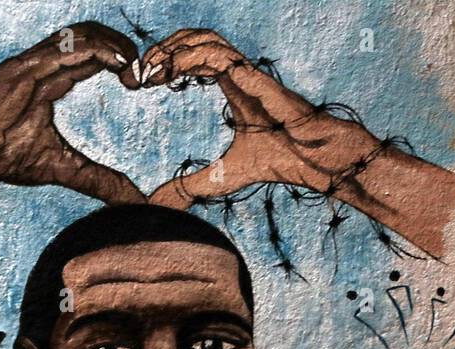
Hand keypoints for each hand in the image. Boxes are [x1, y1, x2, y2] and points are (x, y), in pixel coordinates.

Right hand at [0, 21, 144, 203]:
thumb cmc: (6, 156)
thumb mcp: (65, 169)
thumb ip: (100, 181)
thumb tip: (134, 200)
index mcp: (50, 79)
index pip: (91, 55)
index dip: (118, 59)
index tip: (138, 81)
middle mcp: (43, 64)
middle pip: (90, 36)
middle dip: (121, 46)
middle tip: (143, 73)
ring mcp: (33, 63)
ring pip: (82, 34)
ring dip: (114, 46)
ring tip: (135, 68)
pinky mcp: (24, 67)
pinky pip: (66, 48)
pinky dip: (98, 51)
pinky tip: (120, 62)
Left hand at [138, 30, 380, 206]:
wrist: (314, 159)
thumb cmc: (280, 160)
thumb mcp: (222, 177)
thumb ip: (192, 186)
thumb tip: (159, 203)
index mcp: (231, 86)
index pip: (192, 59)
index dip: (166, 63)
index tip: (144, 82)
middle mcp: (238, 73)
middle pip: (195, 41)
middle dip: (164, 49)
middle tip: (140, 70)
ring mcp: (247, 72)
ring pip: (206, 39)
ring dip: (174, 48)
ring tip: (153, 67)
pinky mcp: (254, 77)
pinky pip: (220, 55)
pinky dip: (192, 57)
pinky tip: (173, 70)